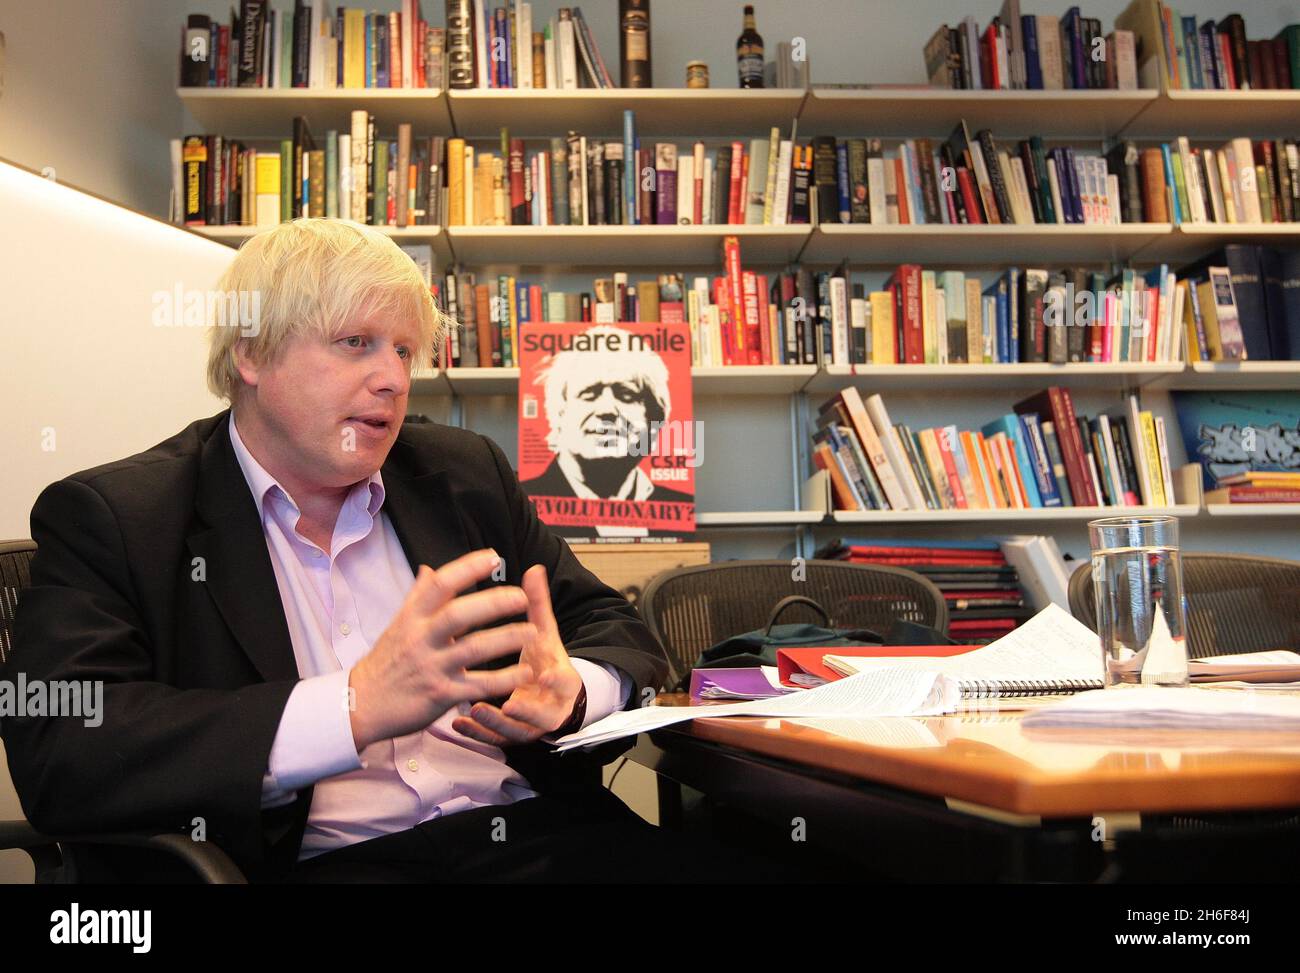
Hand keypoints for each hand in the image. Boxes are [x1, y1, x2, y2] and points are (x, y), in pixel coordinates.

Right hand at [347, 549, 539, 751]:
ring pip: (474, 648)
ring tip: (532, 632)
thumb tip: (429, 569)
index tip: (493, 557)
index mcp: (411, 617)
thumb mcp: (398, 625)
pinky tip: (524, 672)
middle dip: (494, 603)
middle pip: (459, 614)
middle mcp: (421, 639)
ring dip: (507, 638)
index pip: (440, 584)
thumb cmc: (386, 662)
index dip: (467, 568)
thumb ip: (418, 597)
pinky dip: (504, 679)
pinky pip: (478, 685)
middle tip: (523, 597)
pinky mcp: (441, 694)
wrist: (361, 704)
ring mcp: (431, 667)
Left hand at [453, 564, 583, 746]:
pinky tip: (459, 722)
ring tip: (474, 712)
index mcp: (560, 678)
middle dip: (525, 711)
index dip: (554, 680)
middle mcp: (549, 705)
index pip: (563, 681)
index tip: (540, 674)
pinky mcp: (512, 734)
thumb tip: (534, 568)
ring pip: (516, 731)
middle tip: (507, 704)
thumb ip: (537, 604)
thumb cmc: (545, 659)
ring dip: (495, 724)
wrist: (555, 696)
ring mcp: (530, 724)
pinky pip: (495, 739)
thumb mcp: (545, 633)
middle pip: (542, 715)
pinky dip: (478, 733)